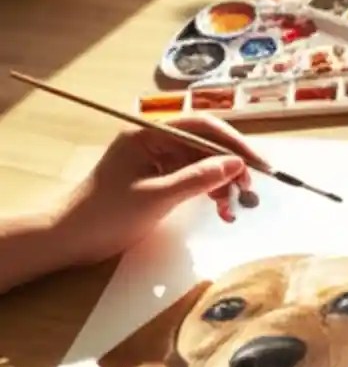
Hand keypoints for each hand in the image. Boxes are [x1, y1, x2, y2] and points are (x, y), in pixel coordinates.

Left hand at [55, 114, 265, 265]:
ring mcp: (157, 161)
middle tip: (250, 192)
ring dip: (223, 184)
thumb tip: (236, 165)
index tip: (258, 165)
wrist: (70, 238)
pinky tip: (221, 210)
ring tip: (234, 208)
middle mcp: (155, 142)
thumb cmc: (106, 214)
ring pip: (203, 165)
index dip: (234, 143)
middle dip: (232, 167)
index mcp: (148, 135)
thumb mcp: (157, 197)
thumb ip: (199, 179)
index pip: (202, 128)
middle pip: (206, 145)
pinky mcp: (158, 180)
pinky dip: (210, 193)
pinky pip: (194, 180)